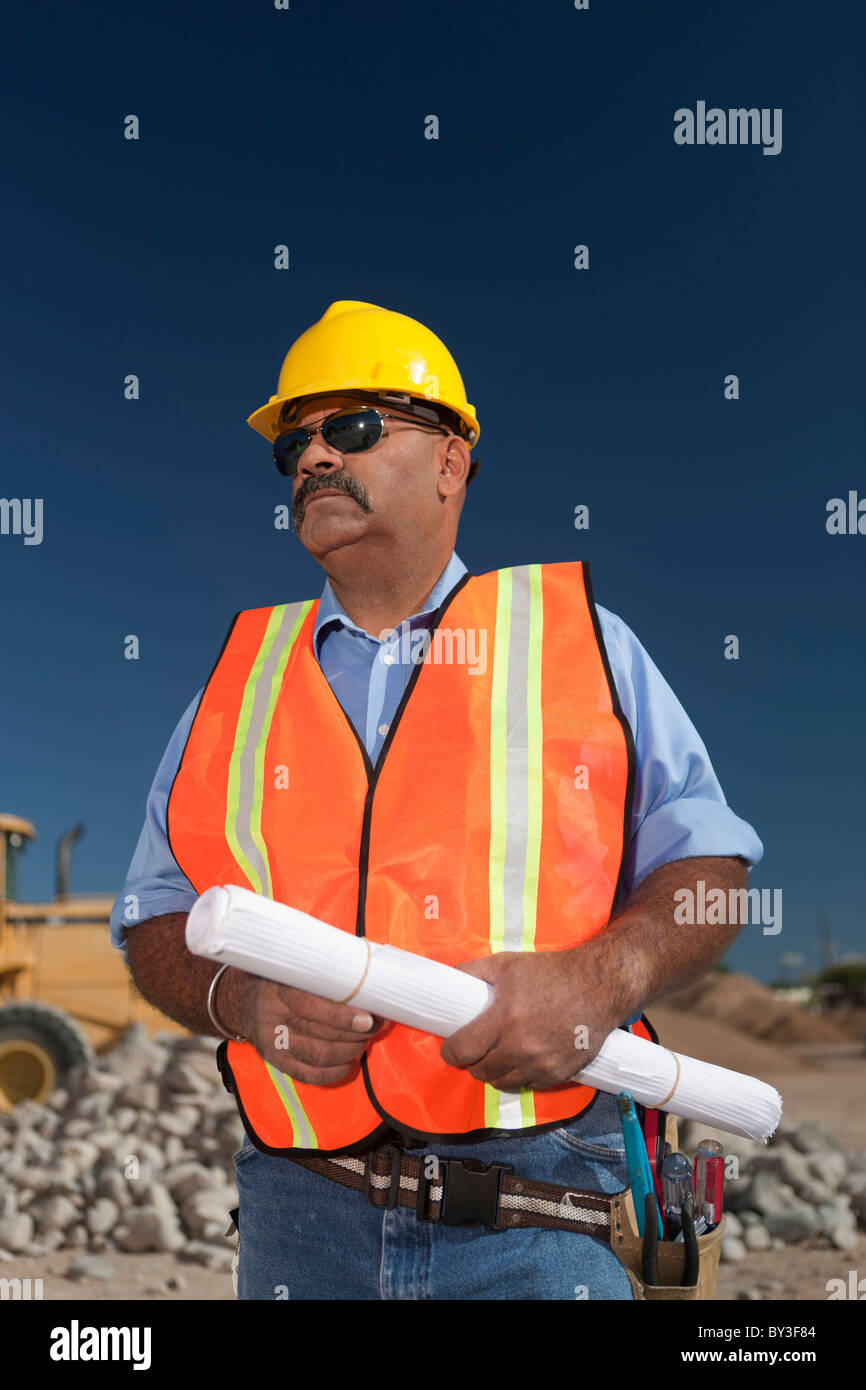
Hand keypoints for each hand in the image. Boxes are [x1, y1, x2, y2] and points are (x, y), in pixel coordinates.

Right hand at [221, 969, 386, 1085]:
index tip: (368, 1018)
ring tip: (365, 1040)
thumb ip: (326, 967)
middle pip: (319, 1034)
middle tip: (376, 1026)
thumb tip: (371, 969)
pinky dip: (335, 1071)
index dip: (342, 1015)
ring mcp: (271, 1042)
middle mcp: (271, 1016)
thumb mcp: (295, 964)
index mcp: (277, 986)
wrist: (242, 999)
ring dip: (350, 1051)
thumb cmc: (281, 977)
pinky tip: (349, 1060)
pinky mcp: (274, 1061)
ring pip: (318, 1056)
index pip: (309, 1005)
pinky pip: (309, 1075)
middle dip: (356, 1034)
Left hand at [439, 945, 622, 1090]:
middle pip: (480, 1072)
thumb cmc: (551, 972)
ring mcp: (541, 1064)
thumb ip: (474, 970)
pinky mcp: (559, 1074)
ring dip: (494, 1073)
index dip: (450, 1052)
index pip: (463, 1050)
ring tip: (496, 1057)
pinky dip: (519, 1077)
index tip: (451, 1049)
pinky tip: (521, 1061)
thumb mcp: (507, 963)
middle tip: (475, 1051)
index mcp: (504, 1018)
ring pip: (502, 1084)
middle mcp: (521, 1047)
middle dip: (472, 1063)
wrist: (598, 986)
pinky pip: (528, 1086)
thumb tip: (450, 975)